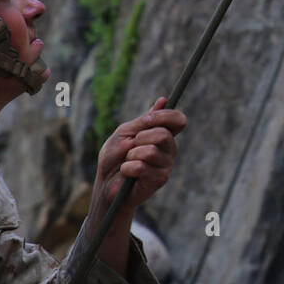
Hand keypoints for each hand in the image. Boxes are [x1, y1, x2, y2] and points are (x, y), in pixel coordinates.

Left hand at [93, 98, 186, 213]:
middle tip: (130, 147)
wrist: (105, 183)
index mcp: (163, 134)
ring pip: (150, 152)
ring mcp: (166, 165)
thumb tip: (163, 100)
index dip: (165, 116)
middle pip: (164, 135)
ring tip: (128, 161)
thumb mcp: (125, 133)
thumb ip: (144, 120)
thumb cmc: (115, 156)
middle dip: (140, 138)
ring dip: (131, 155)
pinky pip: (142, 167)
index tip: (147, 120)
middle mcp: (169, 149)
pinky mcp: (160, 180)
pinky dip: (127, 168)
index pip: (178, 120)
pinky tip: (127, 173)